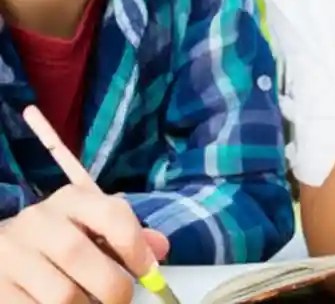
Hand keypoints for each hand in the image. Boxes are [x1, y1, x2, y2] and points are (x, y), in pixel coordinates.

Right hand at [0, 186, 167, 303]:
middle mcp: (37, 221)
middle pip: (84, 258)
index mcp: (71, 200)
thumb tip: (160, 248)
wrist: (4, 252)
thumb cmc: (58, 242)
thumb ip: (126, 236)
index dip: (136, 248)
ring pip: (62, 296)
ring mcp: (12, 254)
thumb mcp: (91, 229)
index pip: (112, 214)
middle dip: (112, 289)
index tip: (148, 274)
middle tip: (119, 301)